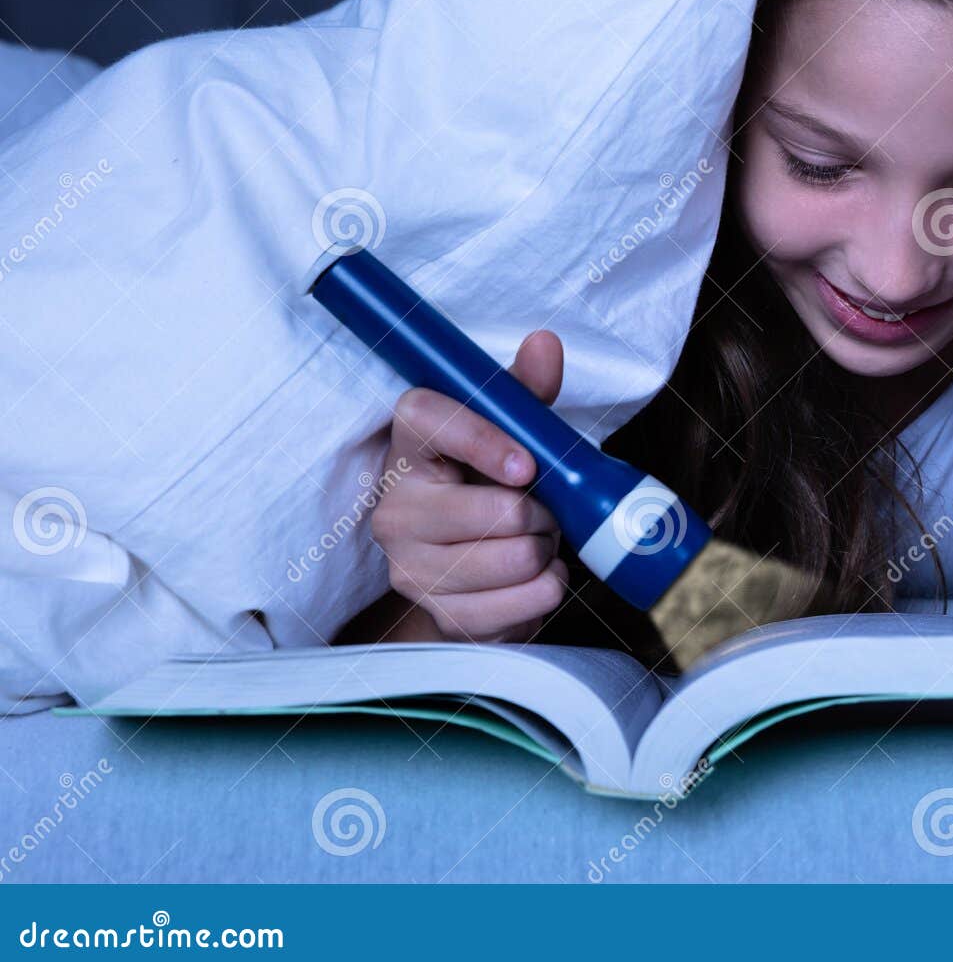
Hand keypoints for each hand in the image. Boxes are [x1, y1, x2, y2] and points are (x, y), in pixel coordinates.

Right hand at [368, 330, 569, 642]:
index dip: (484, 439)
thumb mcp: (510, 438)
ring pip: (517, 558)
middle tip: (541, 509)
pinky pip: (525, 603)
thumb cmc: (489, 490)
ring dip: (548, 549)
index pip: (428, 420)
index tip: (528, 465)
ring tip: (535, 540)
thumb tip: (545, 343)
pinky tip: (533, 577)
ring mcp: (412, 569)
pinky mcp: (441, 617)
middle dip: (543, 511)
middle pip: (496, 511)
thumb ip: (525, 395)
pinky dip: (548, 588)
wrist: (469, 578)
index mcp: (407, 450)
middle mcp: (395, 510)